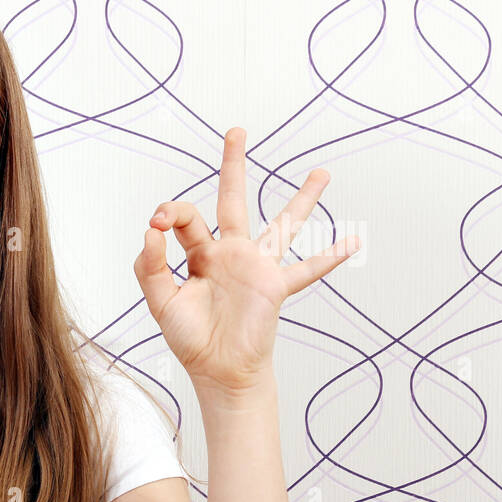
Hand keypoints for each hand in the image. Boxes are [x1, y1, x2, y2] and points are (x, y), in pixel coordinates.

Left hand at [133, 127, 358, 393]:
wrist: (218, 370)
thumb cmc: (190, 338)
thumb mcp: (161, 302)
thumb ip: (149, 267)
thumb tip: (149, 231)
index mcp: (199, 254)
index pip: (186, 219)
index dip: (171, 213)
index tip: (157, 221)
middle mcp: (229, 253)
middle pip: (233, 200)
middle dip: (233, 165)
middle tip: (236, 131)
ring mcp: (256, 267)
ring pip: (282, 225)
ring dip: (303, 200)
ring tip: (322, 173)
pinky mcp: (275, 286)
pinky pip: (307, 269)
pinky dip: (329, 258)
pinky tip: (352, 242)